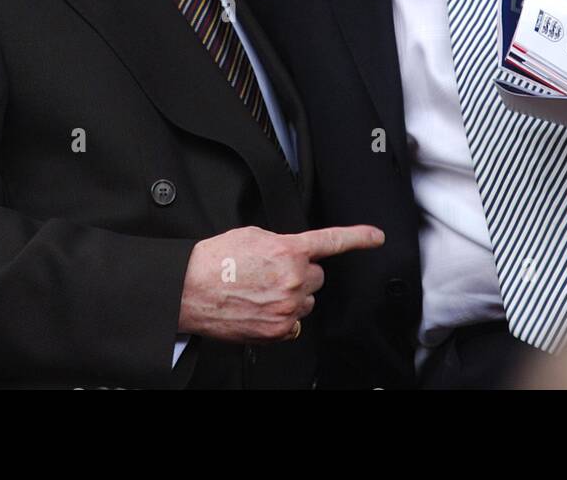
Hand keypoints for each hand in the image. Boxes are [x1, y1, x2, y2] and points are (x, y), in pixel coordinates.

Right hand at [178, 224, 383, 342]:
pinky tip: (261, 309)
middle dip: (300, 273)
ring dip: (292, 296)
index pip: (332, 241)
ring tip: (261, 291)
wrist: (189, 290)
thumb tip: (292, 252)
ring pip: (307, 300)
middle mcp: (293, 279)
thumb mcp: (252, 236)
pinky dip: (284, 318)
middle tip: (272, 274)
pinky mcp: (279, 330)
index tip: (377, 237)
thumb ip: (282, 243)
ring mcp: (288, 308)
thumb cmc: (215, 261)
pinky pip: (296, 323)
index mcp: (288, 250)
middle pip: (316, 276)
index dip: (359, 237)